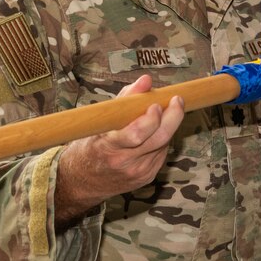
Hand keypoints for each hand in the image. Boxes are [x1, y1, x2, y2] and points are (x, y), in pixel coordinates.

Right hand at [54, 74, 185, 227]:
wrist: (83, 181)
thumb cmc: (91, 145)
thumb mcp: (101, 121)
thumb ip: (125, 98)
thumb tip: (146, 80)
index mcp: (109, 147)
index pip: (136, 134)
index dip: (151, 119)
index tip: (156, 104)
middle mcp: (125, 163)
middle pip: (159, 139)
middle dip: (173, 117)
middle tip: (177, 100)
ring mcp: (138, 172)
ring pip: (163, 144)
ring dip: (167, 126)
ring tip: (164, 113)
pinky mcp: (147, 177)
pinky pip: (162, 153)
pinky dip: (162, 139)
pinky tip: (155, 132)